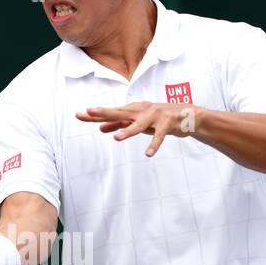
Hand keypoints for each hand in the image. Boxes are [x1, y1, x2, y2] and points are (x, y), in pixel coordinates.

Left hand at [76, 102, 199, 156]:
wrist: (186, 114)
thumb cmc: (157, 117)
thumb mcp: (137, 121)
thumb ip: (120, 124)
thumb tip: (100, 128)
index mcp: (133, 110)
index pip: (110, 113)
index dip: (95, 114)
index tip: (78, 114)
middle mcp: (141, 110)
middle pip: (120, 113)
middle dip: (104, 112)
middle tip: (89, 111)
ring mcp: (154, 116)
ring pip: (139, 125)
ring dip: (129, 131)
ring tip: (117, 138)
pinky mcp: (167, 123)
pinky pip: (159, 136)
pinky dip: (154, 144)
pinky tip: (148, 154)